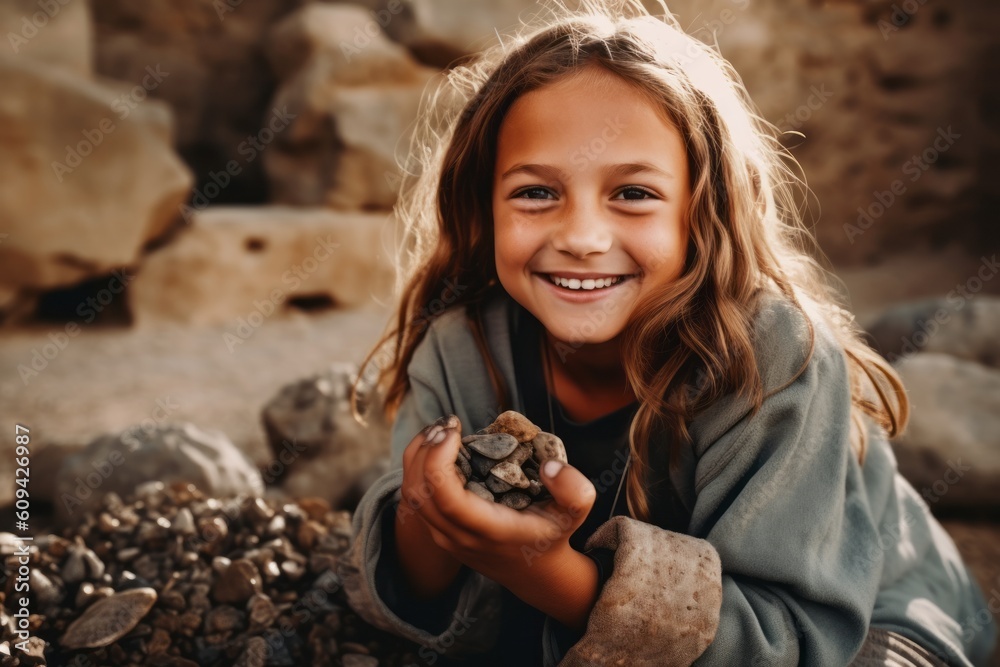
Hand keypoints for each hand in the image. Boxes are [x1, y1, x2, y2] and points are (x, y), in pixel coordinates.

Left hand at [398, 414, 599, 628]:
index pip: (443, 496)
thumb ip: (574, 489)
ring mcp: (444, 536)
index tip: (455, 428)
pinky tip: (439, 447)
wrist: (535, 572)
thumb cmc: (553, 534)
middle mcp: (458, 536)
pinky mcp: (438, 530)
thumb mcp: (576, 512)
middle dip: (425, 449)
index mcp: (487, 530)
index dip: (437, 458)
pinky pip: (416, 497)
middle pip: (418, 492)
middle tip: (448, 422)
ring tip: (441, 429)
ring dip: (418, 456)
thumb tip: (550, 466)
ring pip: (410, 495)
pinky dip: (418, 467)